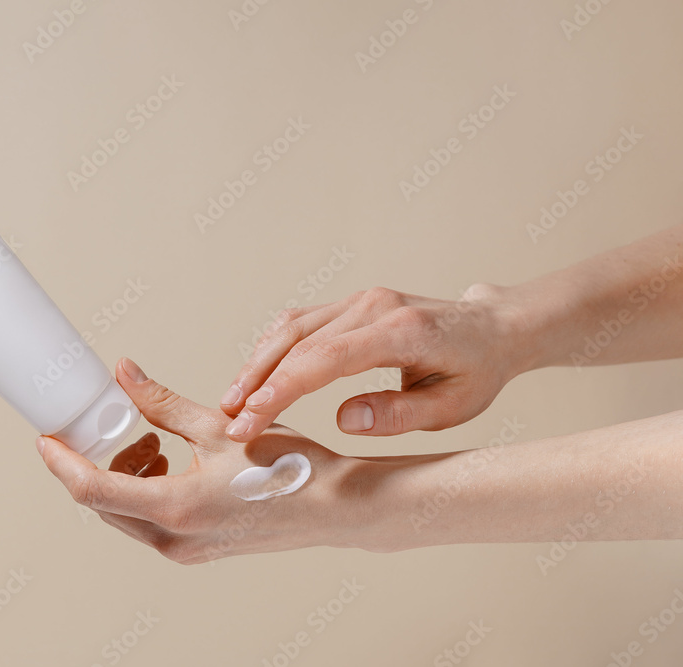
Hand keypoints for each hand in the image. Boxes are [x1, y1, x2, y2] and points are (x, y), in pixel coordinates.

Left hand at [36, 357, 404, 562]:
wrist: (334, 507)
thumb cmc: (290, 469)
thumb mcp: (220, 425)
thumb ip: (162, 403)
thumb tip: (125, 375)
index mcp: (175, 508)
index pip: (91, 490)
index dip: (61, 462)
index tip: (46, 438)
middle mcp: (174, 539)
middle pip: (103, 503)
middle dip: (95, 462)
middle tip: (106, 426)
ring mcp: (185, 550)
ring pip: (125, 513)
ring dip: (123, 475)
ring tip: (150, 439)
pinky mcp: (196, 549)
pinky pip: (149, 521)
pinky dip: (145, 489)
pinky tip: (168, 459)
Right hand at [219, 285, 525, 441]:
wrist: (494, 328)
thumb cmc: (477, 372)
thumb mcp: (453, 407)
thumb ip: (398, 414)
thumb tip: (344, 419)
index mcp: (401, 331)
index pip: (323, 360)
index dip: (279, 392)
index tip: (250, 423)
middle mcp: (373, 306)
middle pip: (296, 342)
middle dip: (257, 384)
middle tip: (231, 423)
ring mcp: (359, 300)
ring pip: (291, 328)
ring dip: (257, 364)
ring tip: (232, 403)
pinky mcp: (350, 304)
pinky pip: (300, 323)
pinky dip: (272, 349)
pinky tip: (255, 377)